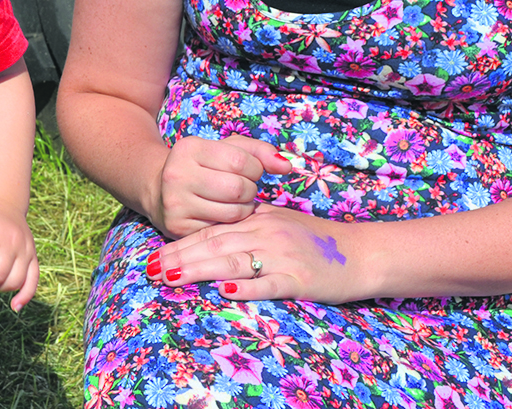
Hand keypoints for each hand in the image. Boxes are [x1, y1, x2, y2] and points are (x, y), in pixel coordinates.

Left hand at [151, 203, 362, 303]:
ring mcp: (282, 256)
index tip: (153, 256)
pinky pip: (267, 283)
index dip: (181, 245)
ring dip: (199, 271)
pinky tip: (223, 291)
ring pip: (233, 262)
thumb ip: (249, 226)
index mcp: (258, 220)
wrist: (361, 252)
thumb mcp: (280, 223)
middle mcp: (266, 233)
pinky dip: (244, 288)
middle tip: (150, 269)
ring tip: (172, 279)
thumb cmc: (317, 241)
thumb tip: (214, 237)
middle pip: (214, 245)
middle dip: (179, 258)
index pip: (211, 232)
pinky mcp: (298, 278)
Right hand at [154, 135, 292, 237]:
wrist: (159, 189)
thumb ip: (260, 152)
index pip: (241, 160)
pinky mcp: (178, 228)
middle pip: (238, 189)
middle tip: (241, 190)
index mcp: (189, 147)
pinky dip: (229, 225)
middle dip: (249, 191)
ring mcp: (175, 203)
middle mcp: (177, 174)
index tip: (248, 171)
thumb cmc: (202, 166)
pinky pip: (221, 231)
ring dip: (243, 209)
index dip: (254, 169)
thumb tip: (287, 165)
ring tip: (233, 202)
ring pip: (233, 213)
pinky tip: (221, 214)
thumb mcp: (225, 149)